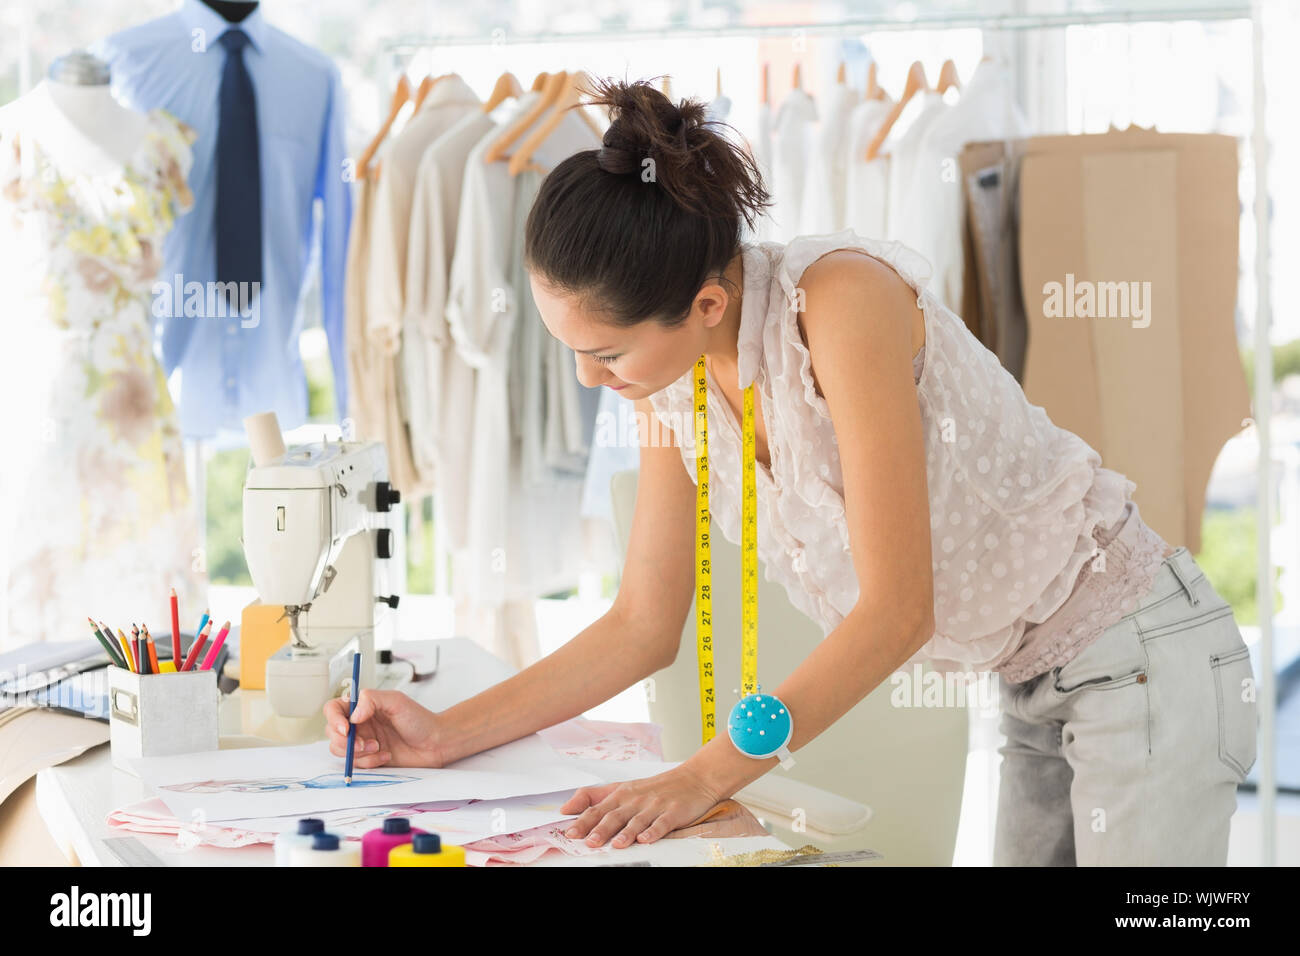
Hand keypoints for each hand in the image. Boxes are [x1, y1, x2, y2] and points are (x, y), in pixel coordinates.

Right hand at [324, 689, 444, 768]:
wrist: (434, 743)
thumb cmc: (419, 719)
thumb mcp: (396, 701)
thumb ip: (371, 700)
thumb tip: (352, 715)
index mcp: (362, 706)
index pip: (334, 709)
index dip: (334, 719)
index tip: (346, 728)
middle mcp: (359, 723)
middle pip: (332, 732)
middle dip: (345, 741)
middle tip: (365, 743)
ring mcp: (362, 741)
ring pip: (340, 750)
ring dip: (357, 753)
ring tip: (379, 747)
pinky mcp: (368, 758)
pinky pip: (355, 763)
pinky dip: (369, 762)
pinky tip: (386, 755)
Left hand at [559, 766, 723, 848]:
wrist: (693, 779)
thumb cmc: (656, 787)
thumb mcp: (622, 788)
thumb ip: (593, 797)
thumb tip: (566, 808)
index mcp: (621, 794)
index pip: (598, 808)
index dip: (584, 821)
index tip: (570, 832)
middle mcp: (635, 800)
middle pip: (615, 815)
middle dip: (602, 829)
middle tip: (590, 842)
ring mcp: (654, 806)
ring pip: (637, 821)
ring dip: (627, 833)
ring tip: (617, 845)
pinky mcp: (673, 812)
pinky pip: (662, 823)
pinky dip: (654, 831)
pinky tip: (647, 839)